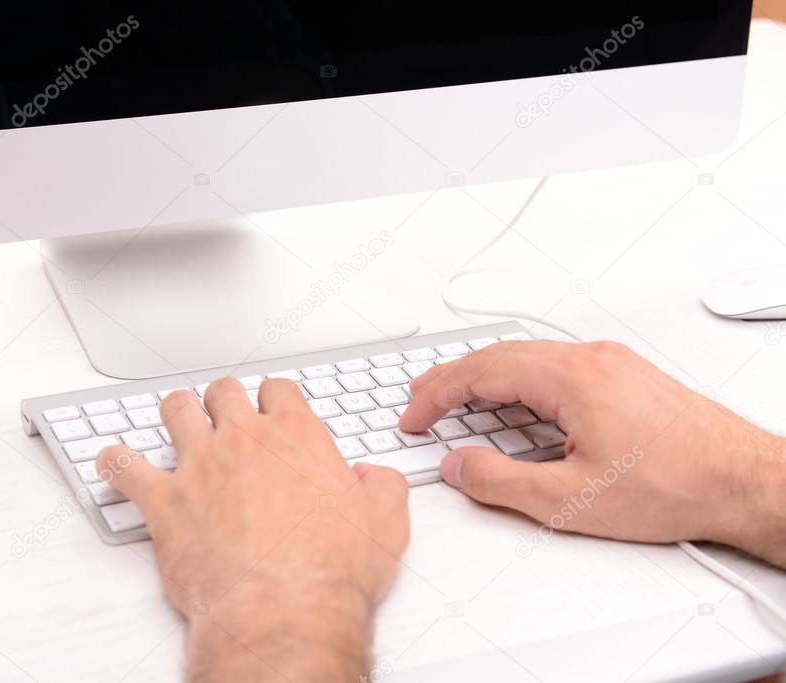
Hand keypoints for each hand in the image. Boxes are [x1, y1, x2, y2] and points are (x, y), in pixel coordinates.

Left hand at [97, 378, 409, 681]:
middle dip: (224, 399)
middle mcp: (243, 440)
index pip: (278, 390)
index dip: (275, 398)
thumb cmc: (329, 575)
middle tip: (224, 415)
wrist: (283, 614)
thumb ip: (382, 487)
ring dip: (175, 413)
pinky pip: (124, 467)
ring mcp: (199, 467)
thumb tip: (371, 477)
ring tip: (176, 421)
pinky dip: (115, 461)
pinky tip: (114, 461)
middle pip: (223, 391)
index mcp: (295, 437)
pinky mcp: (164, 502)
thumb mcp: (386, 524)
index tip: (272, 409)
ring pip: (174, 410)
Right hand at [400, 340, 785, 566]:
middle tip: (420, 398)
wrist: (745, 482)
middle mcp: (591, 358)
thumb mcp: (570, 500)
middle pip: (500, 354)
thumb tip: (458, 464)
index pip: (481, 372)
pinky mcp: (625, 375)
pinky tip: (514, 401)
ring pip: (528, 356)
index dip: (437, 394)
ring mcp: (611, 362)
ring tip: (457, 396)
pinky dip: (519, 378)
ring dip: (485, 374)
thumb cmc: (676, 487)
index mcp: (572, 379)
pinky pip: (555, 364)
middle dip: (452, 377)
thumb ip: (500, 482)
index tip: (414, 416)